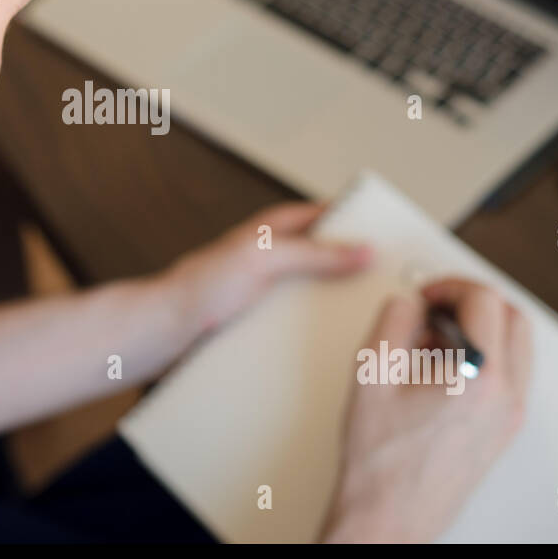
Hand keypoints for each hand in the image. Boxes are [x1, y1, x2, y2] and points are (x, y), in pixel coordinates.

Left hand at [158, 201, 371, 341]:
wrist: (165, 330)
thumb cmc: (199, 285)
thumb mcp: (263, 259)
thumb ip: (312, 252)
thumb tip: (361, 249)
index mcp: (275, 229)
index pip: (328, 215)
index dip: (359, 222)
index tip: (392, 234)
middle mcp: (275, 256)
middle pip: (328, 256)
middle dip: (356, 268)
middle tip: (390, 282)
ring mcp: (270, 289)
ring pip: (317, 292)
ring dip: (337, 304)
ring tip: (367, 317)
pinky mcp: (263, 319)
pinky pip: (301, 321)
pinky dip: (318, 329)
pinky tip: (333, 343)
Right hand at [323, 277, 531, 542]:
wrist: (388, 517)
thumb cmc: (380, 461)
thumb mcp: (371, 373)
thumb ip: (393, 321)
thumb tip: (409, 305)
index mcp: (478, 376)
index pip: (483, 301)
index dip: (449, 285)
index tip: (425, 294)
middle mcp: (505, 396)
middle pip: (512, 317)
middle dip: (472, 301)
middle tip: (435, 306)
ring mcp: (509, 416)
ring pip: (518, 345)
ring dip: (483, 327)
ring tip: (437, 336)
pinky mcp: (503, 431)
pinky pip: (511, 374)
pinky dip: (487, 355)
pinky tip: (445, 366)